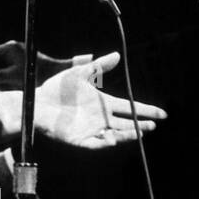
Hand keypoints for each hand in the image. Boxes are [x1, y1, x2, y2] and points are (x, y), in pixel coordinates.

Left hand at [35, 51, 165, 148]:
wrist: (38, 102)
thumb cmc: (56, 89)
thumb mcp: (79, 74)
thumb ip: (98, 66)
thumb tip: (117, 55)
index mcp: (103, 104)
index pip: (129, 108)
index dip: (146, 111)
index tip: (161, 113)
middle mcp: (100, 119)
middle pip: (126, 123)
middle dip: (141, 124)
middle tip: (154, 125)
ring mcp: (91, 130)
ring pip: (115, 134)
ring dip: (127, 134)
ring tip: (140, 132)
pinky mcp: (79, 140)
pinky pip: (96, 143)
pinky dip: (105, 141)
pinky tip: (113, 138)